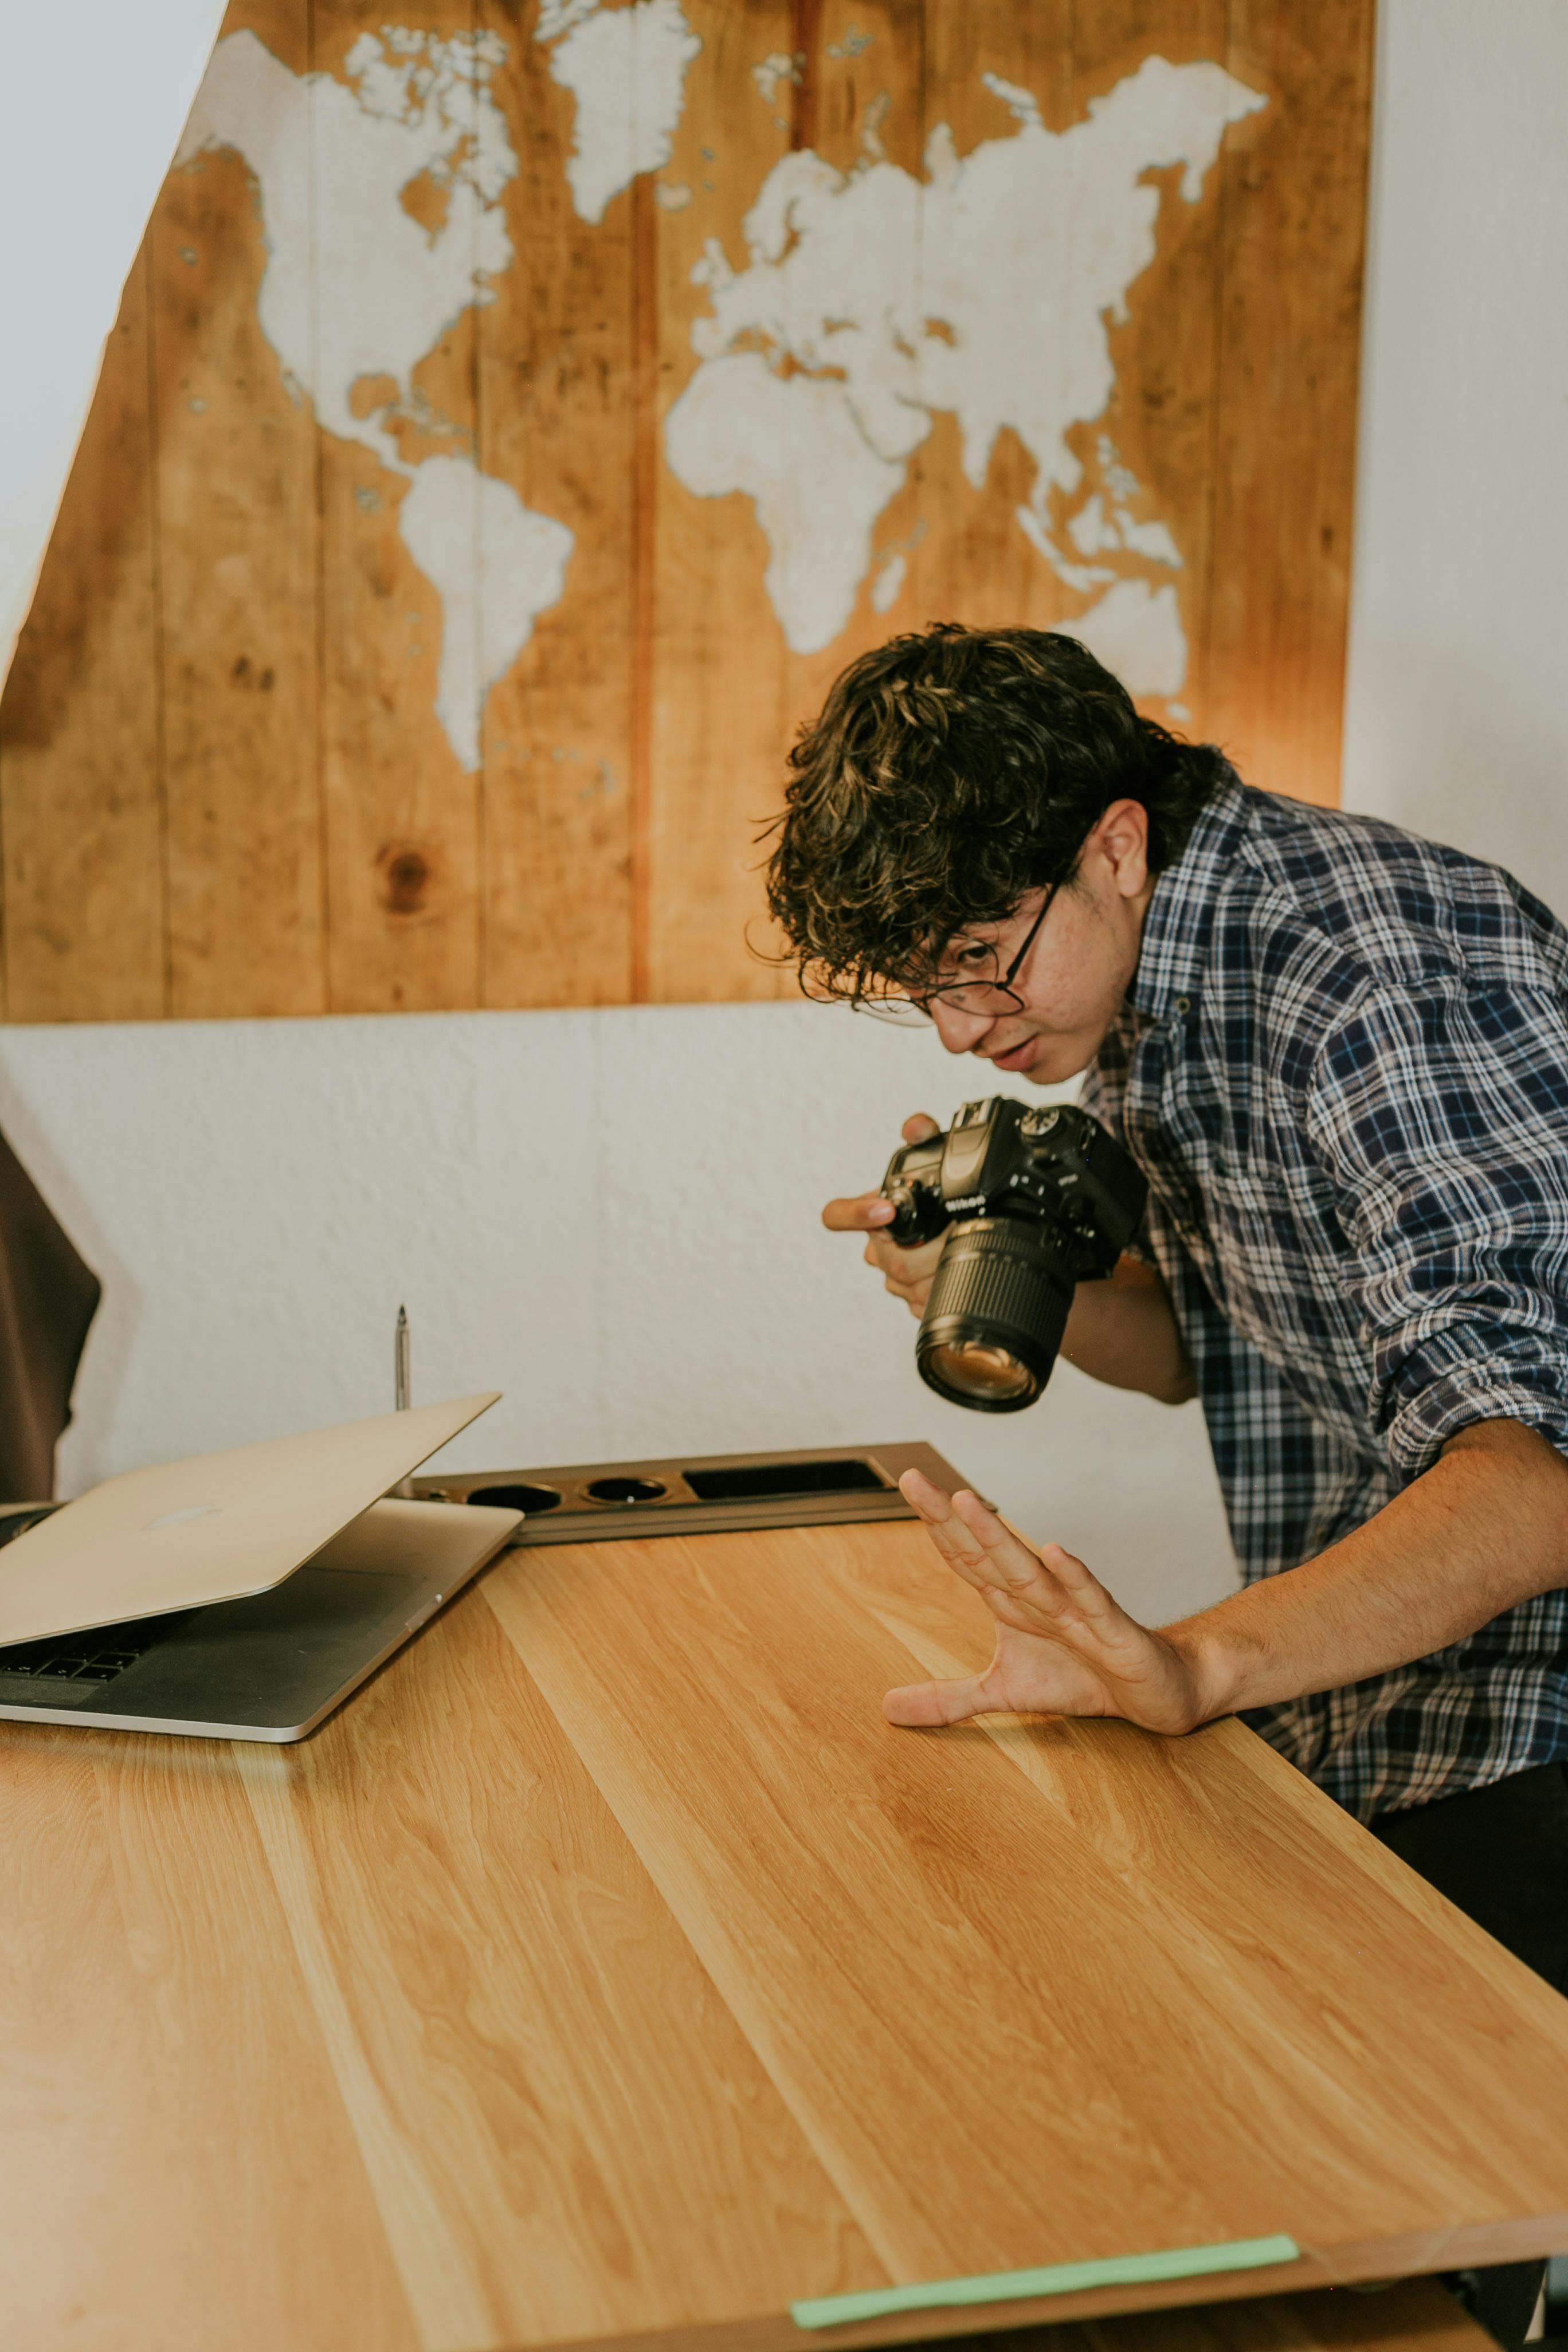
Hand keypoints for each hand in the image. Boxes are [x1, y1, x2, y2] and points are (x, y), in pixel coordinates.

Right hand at [822, 1114, 944, 1317]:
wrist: (965, 1228)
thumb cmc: (940, 1195)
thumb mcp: (935, 1159)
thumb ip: (923, 1134)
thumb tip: (914, 1127)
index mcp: (874, 1208)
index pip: (837, 1216)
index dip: (856, 1214)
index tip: (886, 1211)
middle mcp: (877, 1244)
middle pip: (886, 1257)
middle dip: (925, 1247)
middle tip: (954, 1232)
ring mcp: (891, 1274)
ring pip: (905, 1282)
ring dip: (937, 1266)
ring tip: (959, 1247)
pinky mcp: (911, 1298)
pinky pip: (920, 1301)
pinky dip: (942, 1286)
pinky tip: (955, 1269)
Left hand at [884, 1470, 1207, 1734]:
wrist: (1155, 1690)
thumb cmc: (1081, 1677)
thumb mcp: (1004, 1694)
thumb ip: (948, 1699)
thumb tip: (886, 1708)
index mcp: (1013, 1602)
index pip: (968, 1559)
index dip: (937, 1526)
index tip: (909, 1487)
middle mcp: (1040, 1597)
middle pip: (988, 1554)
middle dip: (951, 1518)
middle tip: (915, 1480)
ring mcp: (1076, 1611)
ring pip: (1031, 1571)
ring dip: (998, 1539)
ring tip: (966, 1505)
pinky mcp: (1114, 1633)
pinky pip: (1093, 1602)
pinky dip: (1076, 1578)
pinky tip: (1057, 1552)